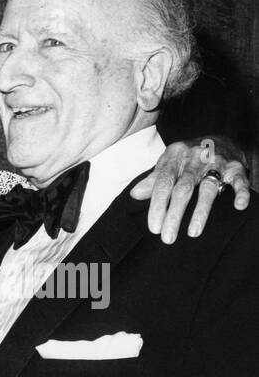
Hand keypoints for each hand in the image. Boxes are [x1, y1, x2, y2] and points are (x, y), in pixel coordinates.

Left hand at [130, 137, 250, 242]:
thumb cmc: (187, 157)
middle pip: (183, 188)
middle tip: (168, 238)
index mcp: (175, 156)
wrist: (219, 138)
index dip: (157, 206)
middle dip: (175, 214)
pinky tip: (239, 206)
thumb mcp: (168, 163)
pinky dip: (241, 192)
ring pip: (209, 188)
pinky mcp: (236, 167)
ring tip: (193, 232)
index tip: (154, 228)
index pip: (163, 183)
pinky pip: (239, 180)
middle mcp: (196, 158)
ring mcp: (217, 162)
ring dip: (201, 211)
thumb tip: (134, 194)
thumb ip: (154, 179)